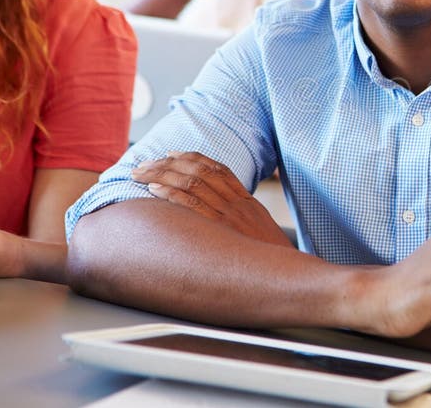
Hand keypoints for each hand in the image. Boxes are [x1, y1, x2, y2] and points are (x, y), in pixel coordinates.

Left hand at [131, 151, 293, 247]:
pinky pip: (193, 206)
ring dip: (162, 175)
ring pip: (192, 183)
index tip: (169, 155)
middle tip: (144, 164)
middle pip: (199, 171)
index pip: (216, 168)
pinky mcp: (223, 230)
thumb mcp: (259, 232)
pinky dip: (172, 194)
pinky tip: (154, 190)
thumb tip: (215, 218)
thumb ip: (240, 219)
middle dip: (167, 164)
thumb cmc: (270, 261)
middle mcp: (237, 203)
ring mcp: (230, 215)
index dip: (190, 158)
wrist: (290, 275)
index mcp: (246, 200)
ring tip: (140, 173)